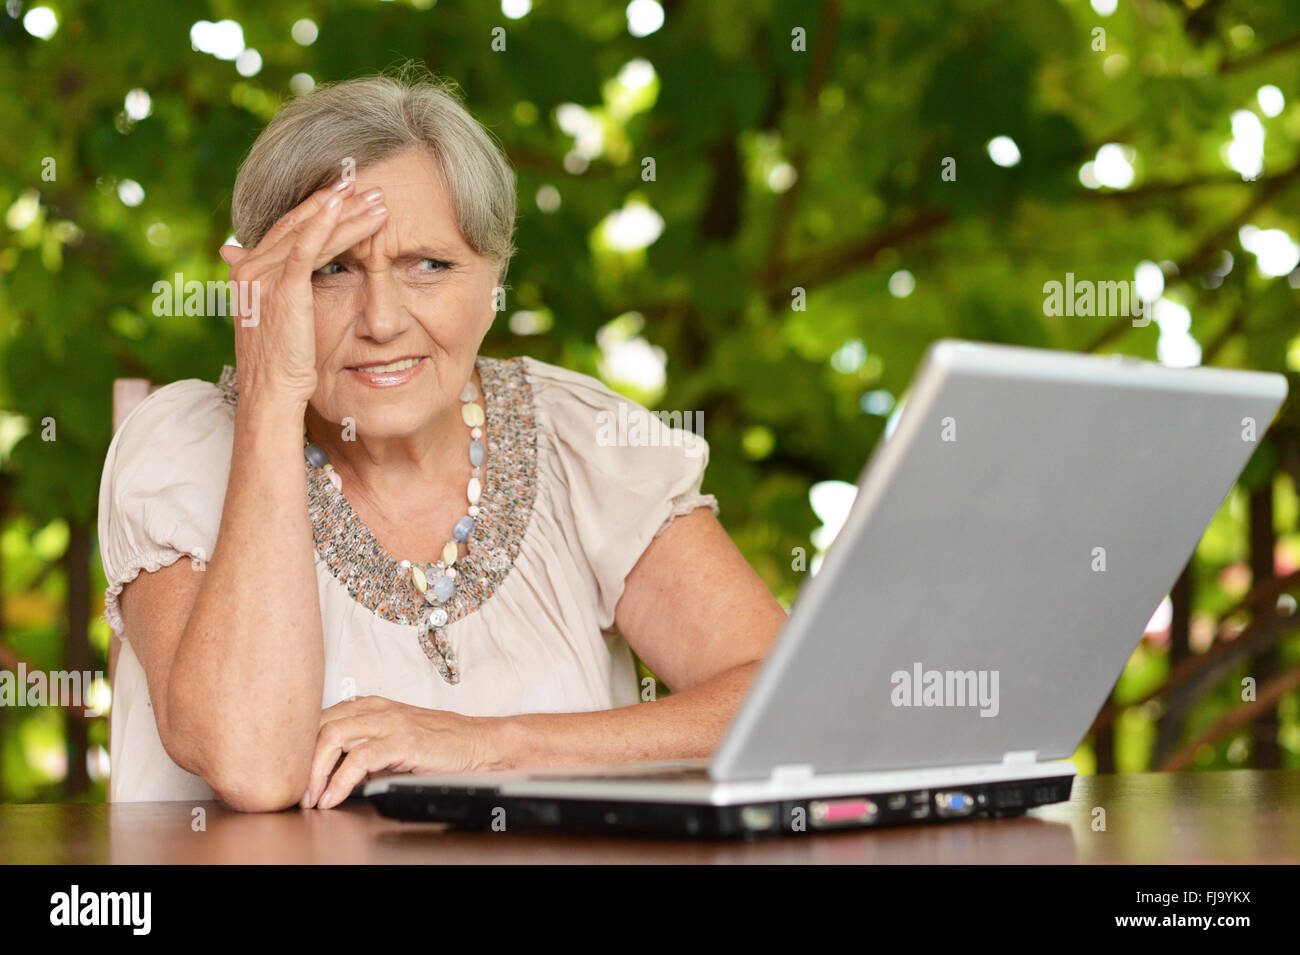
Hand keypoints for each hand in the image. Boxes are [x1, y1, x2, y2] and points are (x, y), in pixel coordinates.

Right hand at [219, 178, 387, 407]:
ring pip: (310, 232)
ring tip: (376, 199)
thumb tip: (279, 275)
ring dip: (346, 212)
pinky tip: (346, 206)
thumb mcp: (276, 321)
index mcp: (248, 272)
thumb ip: (278, 290)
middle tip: (369, 187)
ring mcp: (263, 277)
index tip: (349, 195)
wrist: (271, 396)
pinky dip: (326, 224)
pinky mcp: (281, 289)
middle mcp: (250, 268)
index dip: (319, 210)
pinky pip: (306, 248)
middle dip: (338, 203)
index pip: (289, 230)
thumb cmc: (281, 367)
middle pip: (300, 224)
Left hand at [301, 696, 495, 809]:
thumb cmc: (439, 745)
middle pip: (318, 726)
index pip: (318, 719)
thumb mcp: (392, 740)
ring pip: (332, 738)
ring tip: (312, 799)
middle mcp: (374, 708)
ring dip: (315, 773)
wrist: (478, 743)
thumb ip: (362, 747)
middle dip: (300, 763)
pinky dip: (340, 782)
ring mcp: (388, 722)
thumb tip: (327, 773)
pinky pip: (359, 759)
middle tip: (296, 793)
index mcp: (369, 705)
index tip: (291, 776)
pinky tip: (334, 798)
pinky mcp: (402, 740)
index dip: (299, 749)